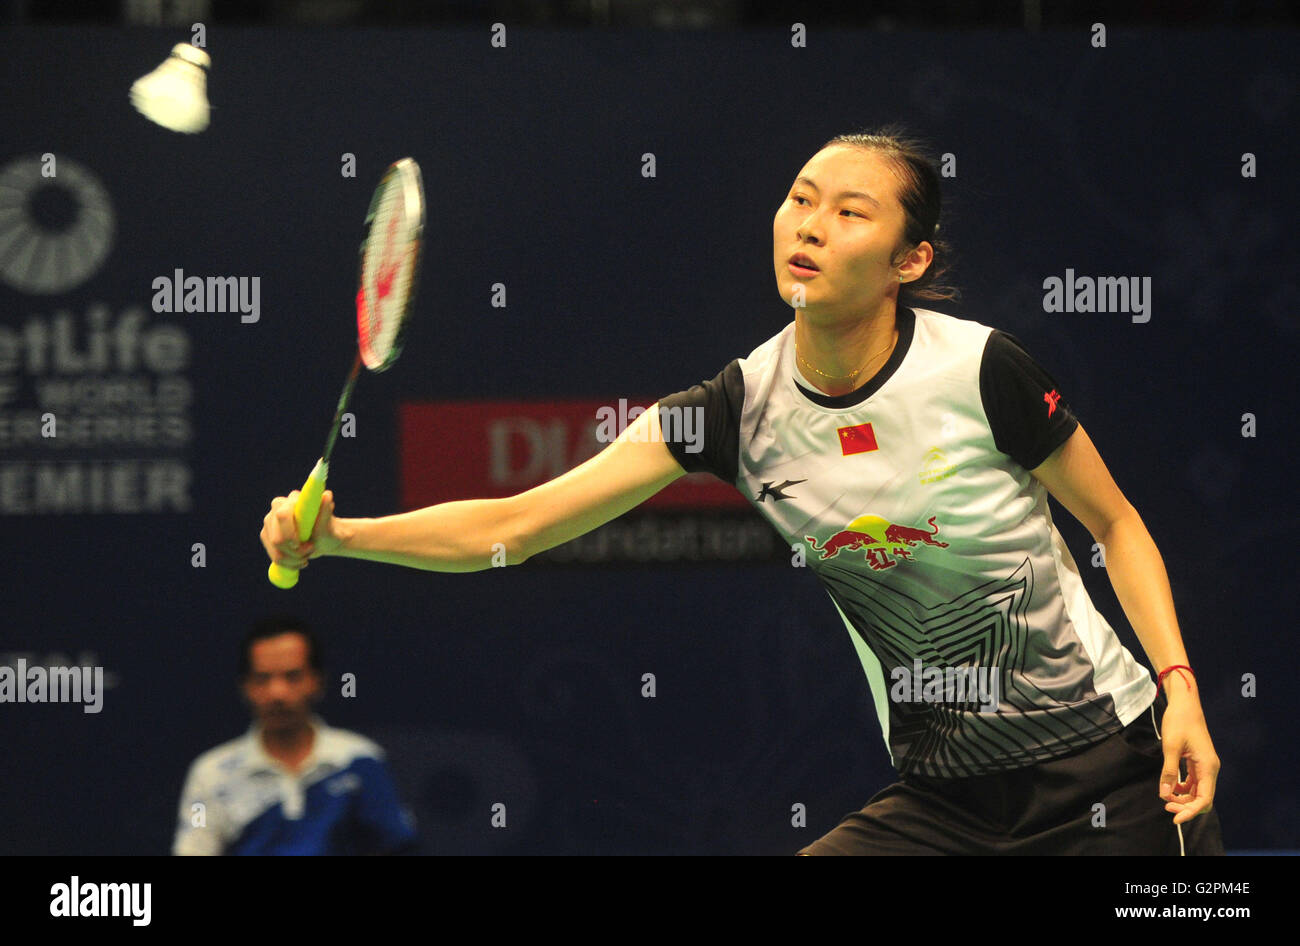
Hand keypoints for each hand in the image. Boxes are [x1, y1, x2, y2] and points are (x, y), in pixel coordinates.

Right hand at [260, 489, 340, 568]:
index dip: (290, 534)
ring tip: (307, 556)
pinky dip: (288, 562)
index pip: (283, 516)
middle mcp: (278, 507)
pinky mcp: (267, 534)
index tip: (301, 544)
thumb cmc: (327, 529)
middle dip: (295, 551)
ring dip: (294, 558)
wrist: (323, 538)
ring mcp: (270, 521)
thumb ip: (326, 510)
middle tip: (311, 550)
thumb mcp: (328, 523)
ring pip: (275, 549)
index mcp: (292, 500)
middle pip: (277, 538)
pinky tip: (299, 561)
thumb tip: (327, 494)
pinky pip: (274, 555)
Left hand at [1157, 694, 1218, 824]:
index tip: (1175, 818)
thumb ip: (1169, 772)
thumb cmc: (1179, 722)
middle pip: (1202, 798)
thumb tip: (1165, 794)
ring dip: (1183, 798)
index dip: (1191, 812)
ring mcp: (1205, 766)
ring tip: (1165, 798)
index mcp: (1208, 766)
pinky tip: (1170, 788)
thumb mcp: (1170, 747)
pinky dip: (1183, 788)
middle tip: (1166, 806)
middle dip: (1185, 806)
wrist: (1184, 704)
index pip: (1204, 799)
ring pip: (1198, 791)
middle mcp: (1210, 769)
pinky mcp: (1198, 762)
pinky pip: (1194, 782)